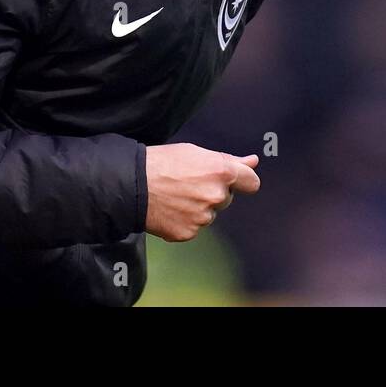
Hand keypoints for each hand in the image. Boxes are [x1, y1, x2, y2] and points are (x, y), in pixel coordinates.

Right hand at [143, 143, 260, 241]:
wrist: (132, 185)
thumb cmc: (164, 162)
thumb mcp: (197, 153)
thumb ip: (229, 160)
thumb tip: (253, 161)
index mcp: (222, 172)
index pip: (252, 182)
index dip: (244, 181)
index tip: (237, 181)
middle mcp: (217, 196)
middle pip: (227, 198)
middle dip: (214, 192)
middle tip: (189, 183)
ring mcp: (203, 217)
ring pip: (210, 214)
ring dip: (199, 207)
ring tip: (176, 195)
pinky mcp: (189, 233)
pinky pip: (195, 227)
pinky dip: (185, 220)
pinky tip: (171, 209)